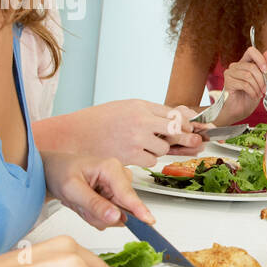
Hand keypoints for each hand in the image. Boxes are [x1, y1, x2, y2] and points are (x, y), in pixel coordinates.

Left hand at [42, 151, 154, 228]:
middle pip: (122, 208)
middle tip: (80, 205)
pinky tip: (86, 204)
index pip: (128, 194)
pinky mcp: (116, 195)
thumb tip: (116, 217)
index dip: (139, 209)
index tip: (149, 221)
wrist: (52, 170)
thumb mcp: (72, 190)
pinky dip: (96, 215)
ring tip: (81, 203)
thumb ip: (94, 205)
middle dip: (100, 214)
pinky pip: (112, 215)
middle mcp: (120, 176)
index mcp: (111, 168)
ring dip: (96, 215)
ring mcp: (119, 186)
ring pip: (116, 214)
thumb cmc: (60, 172)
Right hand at [70, 99, 204, 164]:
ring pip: (163, 148)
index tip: (191, 128)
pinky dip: (147, 160)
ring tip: (142, 145)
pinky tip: (135, 154)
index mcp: (140, 105)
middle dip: (183, 137)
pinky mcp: (131, 155)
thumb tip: (176, 119)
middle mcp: (141, 120)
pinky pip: (151, 161)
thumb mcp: (125, 107)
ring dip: (158, 150)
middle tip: (187, 141)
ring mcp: (137, 138)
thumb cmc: (98, 121)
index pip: (174, 113)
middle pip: (176, 130)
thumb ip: (149, 112)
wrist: (75, 135)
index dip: (186, 123)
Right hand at [218, 46, 266, 125]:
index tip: (266, 70)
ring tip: (258, 94)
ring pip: (248, 75)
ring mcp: (229, 73)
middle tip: (264, 89)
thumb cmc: (249, 96)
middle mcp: (235, 66)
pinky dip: (252, 91)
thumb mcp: (260, 81)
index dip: (260, 59)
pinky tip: (253, 96)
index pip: (251, 51)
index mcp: (244, 63)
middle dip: (261, 80)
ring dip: (256, 87)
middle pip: (252, 67)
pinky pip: (244, 84)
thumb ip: (263, 67)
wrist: (239, 110)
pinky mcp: (227, 82)